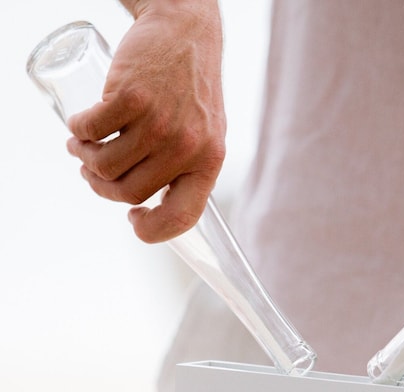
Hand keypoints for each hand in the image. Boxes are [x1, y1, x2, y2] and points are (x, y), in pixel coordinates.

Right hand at [65, 2, 225, 242]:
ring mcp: (160, 123)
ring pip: (108, 166)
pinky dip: (79, 131)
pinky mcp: (132, 97)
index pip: (182, 217)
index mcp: (208, 164)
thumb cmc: (192, 91)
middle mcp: (187, 148)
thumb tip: (151, 204)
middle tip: (93, 175)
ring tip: (83, 148)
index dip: (154, 231)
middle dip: (104, 189)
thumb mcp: (205, 136)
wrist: (187, 32)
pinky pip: (93, 130)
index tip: (134, 221)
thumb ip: (187, 170)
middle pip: (131, 193)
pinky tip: (80, 126)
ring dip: (86, 161)